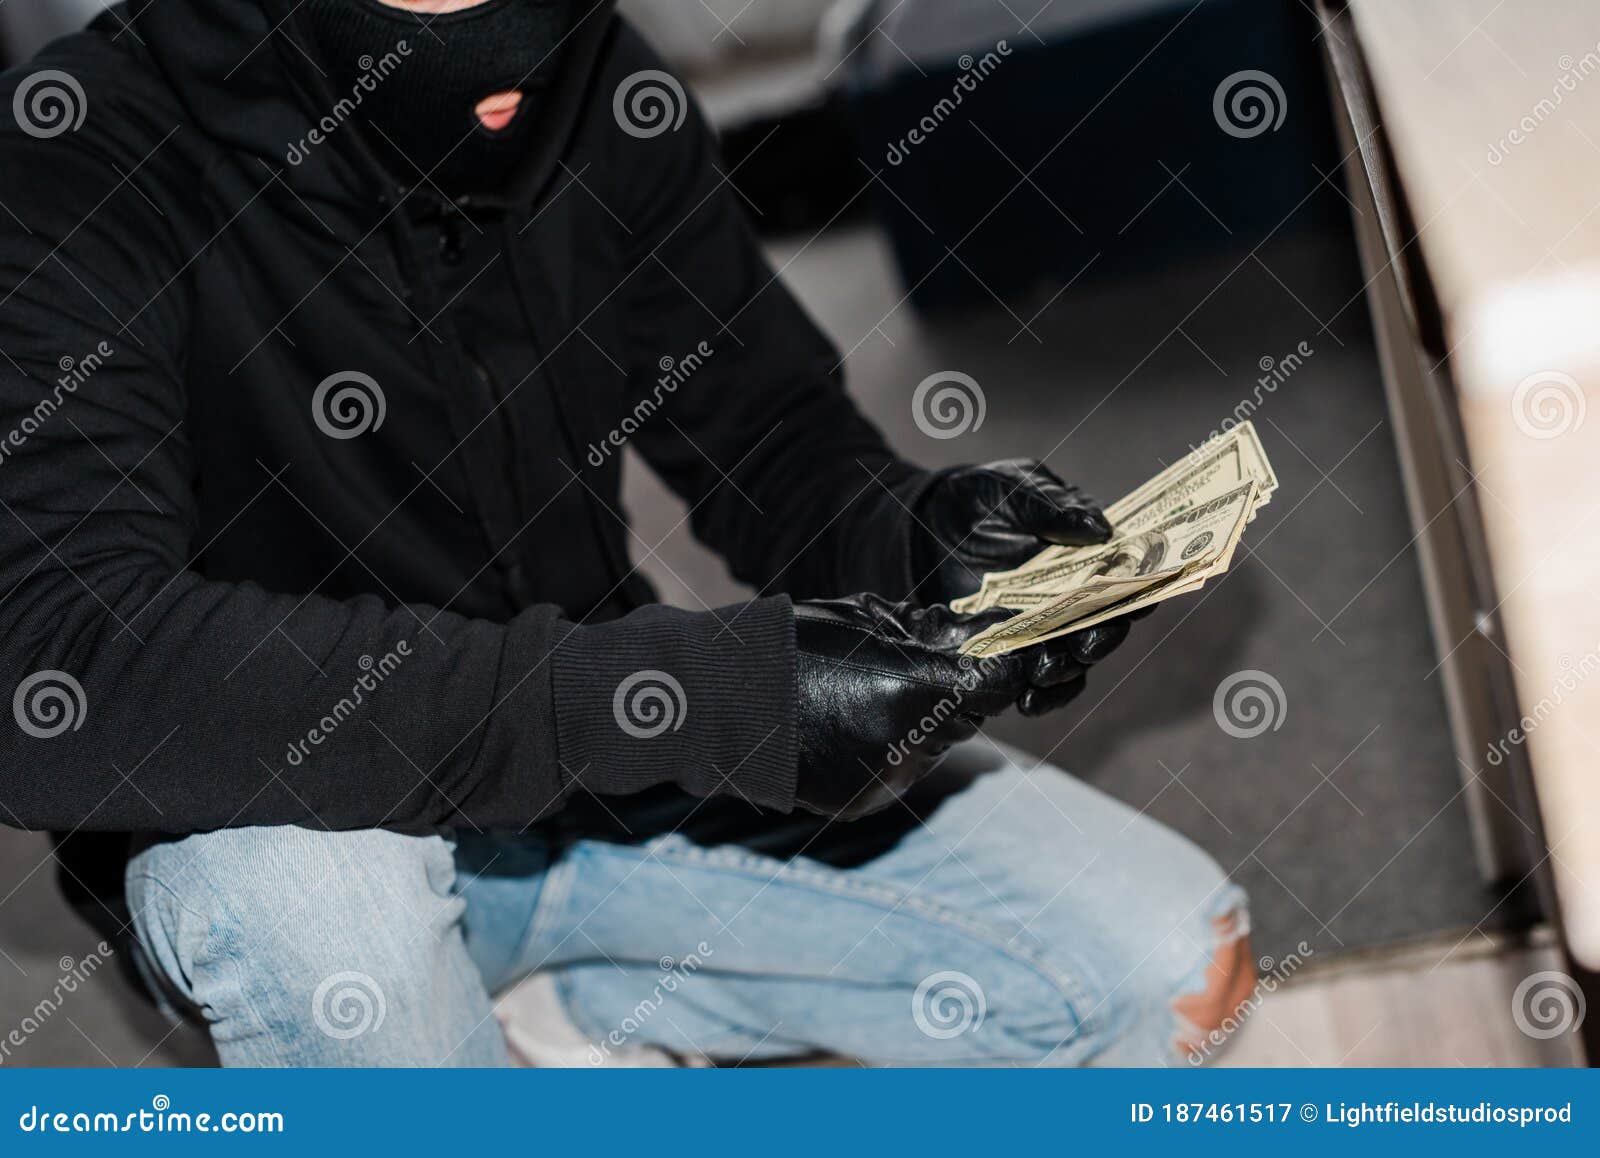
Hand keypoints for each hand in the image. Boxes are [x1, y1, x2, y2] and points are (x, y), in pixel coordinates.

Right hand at [793, 594, 1026, 819]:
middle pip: (967, 719)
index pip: (997, 684)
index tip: (990, 655)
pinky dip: (884, 753)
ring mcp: (887, 780)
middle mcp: (912, 746)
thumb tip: (974, 635)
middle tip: (914, 671)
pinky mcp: (862, 803)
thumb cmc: (791, 645)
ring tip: (865, 700)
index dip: (997, 666)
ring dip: (919, 727)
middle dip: (952, 695)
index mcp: (920, 691)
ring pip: (933, 750)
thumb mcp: (866, 620)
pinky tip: (844, 729)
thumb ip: (927, 632)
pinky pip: (895, 774)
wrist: (720, 701)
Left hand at [908, 459, 1142, 716]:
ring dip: (1067, 671)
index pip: (1129, 573)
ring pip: (1074, 659)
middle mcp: (1077, 594)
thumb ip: (1050, 505)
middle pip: (1105, 624)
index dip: (1139, 587)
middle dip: (1100, 637)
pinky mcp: (1014, 648)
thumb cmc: (979, 497)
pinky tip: (1026, 702)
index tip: (1135, 601)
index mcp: (1091, 551)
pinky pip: (1036, 680)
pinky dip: (1039, 696)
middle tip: (1084, 644)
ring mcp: (1046, 625)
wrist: (925, 525)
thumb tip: (1099, 529)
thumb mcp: (1013, 487)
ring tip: (1044, 673)